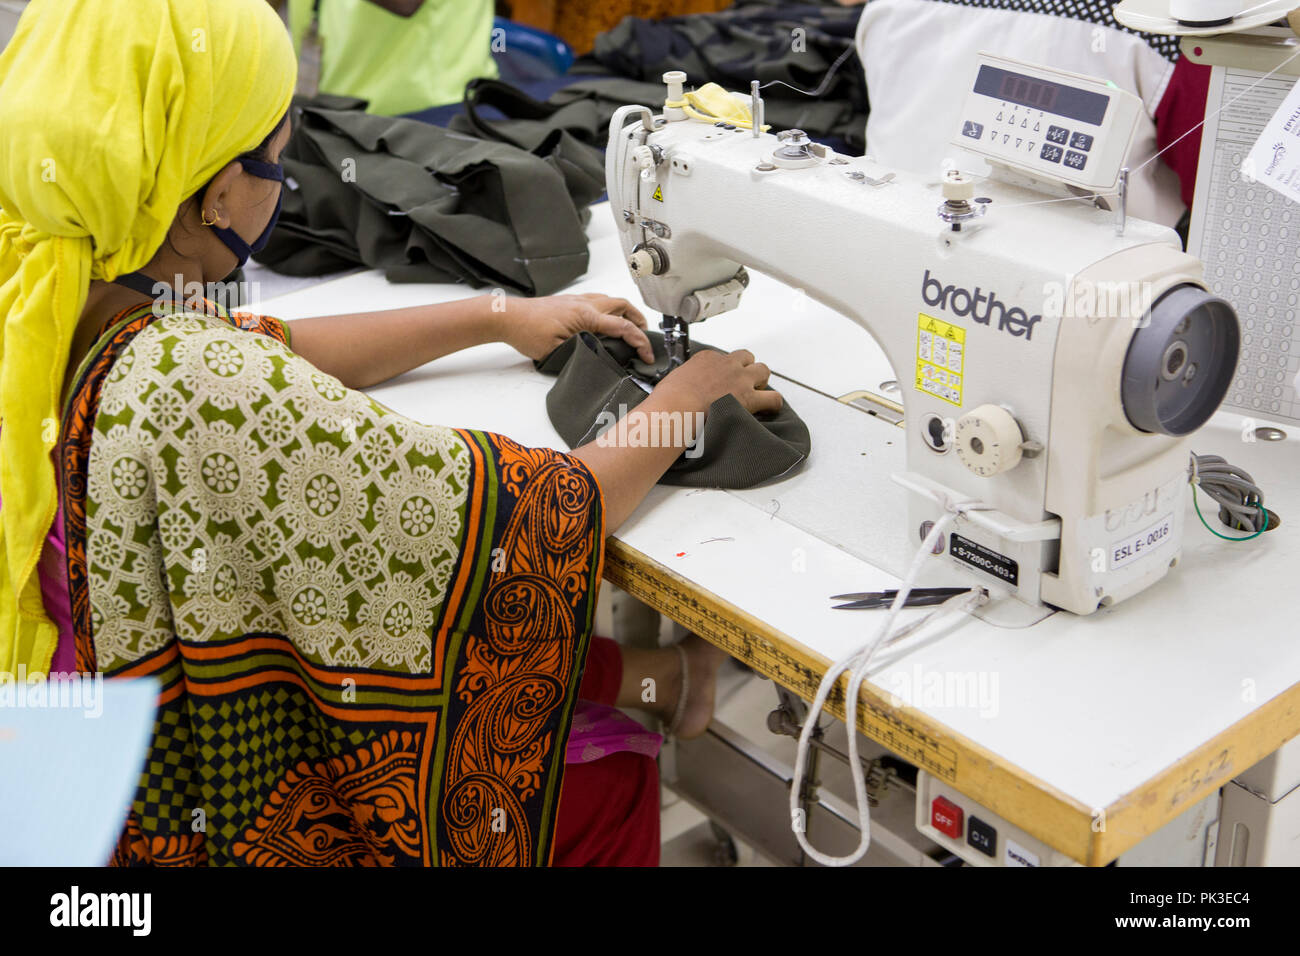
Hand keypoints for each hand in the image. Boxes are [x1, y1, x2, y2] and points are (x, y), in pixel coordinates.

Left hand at [498, 293, 653, 362]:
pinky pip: (597, 301)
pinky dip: (609, 309)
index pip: (623, 327)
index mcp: (586, 315)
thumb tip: (598, 357)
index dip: (640, 342)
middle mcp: (585, 303)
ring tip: (631, 326)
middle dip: (638, 320)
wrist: (507, 316)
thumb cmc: (527, 331)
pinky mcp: (569, 301)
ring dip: (625, 312)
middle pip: (623, 305)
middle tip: (645, 335)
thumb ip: (581, 352)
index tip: (648, 355)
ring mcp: (577, 299)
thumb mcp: (557, 351)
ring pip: (610, 300)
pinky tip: (606, 320)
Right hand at [661, 349, 783, 415]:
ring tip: (755, 395)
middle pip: (747, 358)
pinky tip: (767, 409)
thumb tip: (679, 391)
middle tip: (740, 386)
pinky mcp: (750, 398)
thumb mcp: (672, 381)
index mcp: (707, 358)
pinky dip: (772, 403)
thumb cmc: (668, 400)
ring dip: (760, 382)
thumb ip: (683, 381)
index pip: (724, 358)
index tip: (720, 383)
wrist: (675, 410)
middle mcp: (726, 364)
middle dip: (746, 370)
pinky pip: (774, 397)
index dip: (725, 371)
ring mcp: (740, 379)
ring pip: (763, 371)